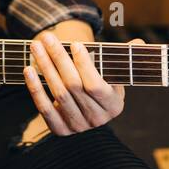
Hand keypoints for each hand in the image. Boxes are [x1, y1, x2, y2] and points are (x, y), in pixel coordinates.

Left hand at [24, 32, 140, 135]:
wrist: (87, 107)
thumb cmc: (101, 81)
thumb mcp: (115, 72)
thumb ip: (126, 57)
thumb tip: (140, 44)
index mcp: (114, 105)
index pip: (96, 85)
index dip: (85, 65)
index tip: (76, 44)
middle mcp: (97, 119)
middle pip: (74, 86)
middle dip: (59, 58)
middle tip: (47, 38)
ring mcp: (78, 127)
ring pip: (58, 93)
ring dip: (45, 67)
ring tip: (36, 46)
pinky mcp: (60, 130)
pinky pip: (44, 108)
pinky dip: (35, 88)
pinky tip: (28, 69)